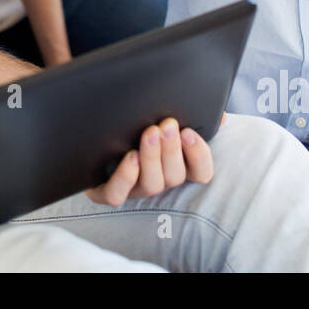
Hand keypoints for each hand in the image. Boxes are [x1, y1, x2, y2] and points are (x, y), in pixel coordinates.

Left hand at [85, 114, 226, 206]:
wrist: (90, 129)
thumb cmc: (135, 122)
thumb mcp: (163, 114)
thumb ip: (194, 113)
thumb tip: (218, 114)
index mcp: (176, 165)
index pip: (201, 172)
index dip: (199, 156)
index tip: (190, 132)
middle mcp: (158, 179)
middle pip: (176, 176)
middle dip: (172, 149)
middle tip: (168, 124)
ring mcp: (133, 188)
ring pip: (152, 185)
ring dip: (153, 158)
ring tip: (150, 133)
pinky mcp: (106, 191)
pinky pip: (117, 195)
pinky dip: (126, 177)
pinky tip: (130, 157)